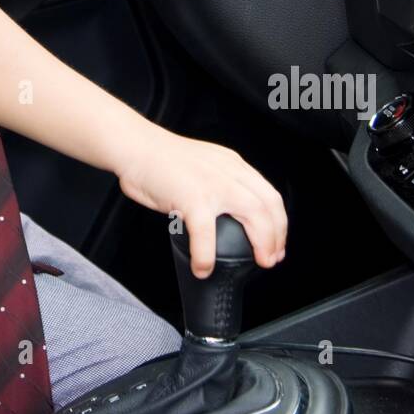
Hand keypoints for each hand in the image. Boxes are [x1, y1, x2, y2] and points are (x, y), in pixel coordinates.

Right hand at [117, 122, 286, 276]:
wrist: (134, 146)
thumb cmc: (159, 159)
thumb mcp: (203, 165)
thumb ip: (218, 183)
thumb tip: (225, 215)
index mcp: (232, 164)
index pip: (269, 193)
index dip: (278, 222)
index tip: (276, 242)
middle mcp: (228, 171)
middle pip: (269, 205)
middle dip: (276, 236)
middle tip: (270, 258)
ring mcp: (212, 184)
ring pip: (254, 215)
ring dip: (260, 243)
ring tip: (256, 262)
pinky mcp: (192, 197)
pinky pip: (206, 234)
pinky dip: (207, 255)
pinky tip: (203, 268)